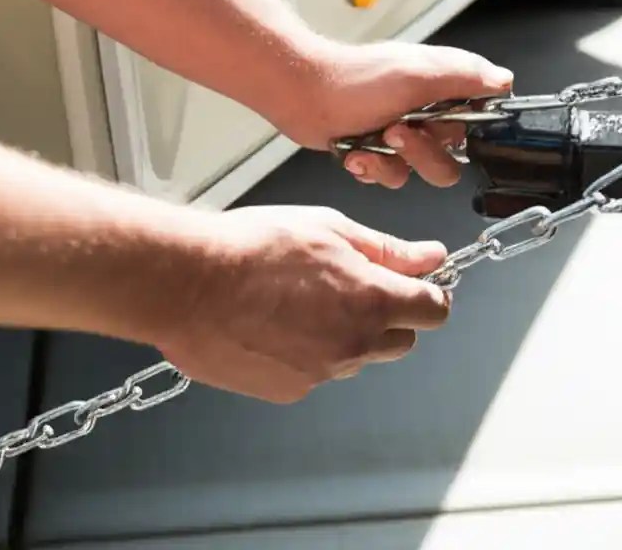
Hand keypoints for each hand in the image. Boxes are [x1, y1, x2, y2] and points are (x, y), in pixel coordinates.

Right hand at [153, 206, 450, 403]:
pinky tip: (275, 324)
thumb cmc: (253, 247)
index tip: (412, 284)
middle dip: (388, 317)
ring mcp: (322, 373)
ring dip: (345, 335)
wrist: (187, 284)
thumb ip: (389, 250)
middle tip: (350, 287)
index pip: (434, 311)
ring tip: (299, 301)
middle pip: (402, 340)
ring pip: (356, 357)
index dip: (427, 294)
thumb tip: (433, 256)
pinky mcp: (290, 391)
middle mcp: (354, 345)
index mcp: (372, 301)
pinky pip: (317, 373)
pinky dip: (307, 353)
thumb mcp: (330, 230)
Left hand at [270, 40, 512, 188]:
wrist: (302, 94)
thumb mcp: (419, 73)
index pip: (480, 117)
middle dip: (424, 153)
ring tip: (372, 140)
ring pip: (419, 173)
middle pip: (452, 157)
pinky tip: (354, 151)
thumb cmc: (354, 78)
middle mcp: (425, 112)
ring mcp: (401, 134)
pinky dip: (371, 167)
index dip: (470, 131)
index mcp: (442, 89)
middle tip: (398, 132)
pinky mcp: (377, 152)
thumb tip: (505, 81)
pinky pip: (390, 177)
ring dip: (394, 162)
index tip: (447, 127)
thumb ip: (465, 77)